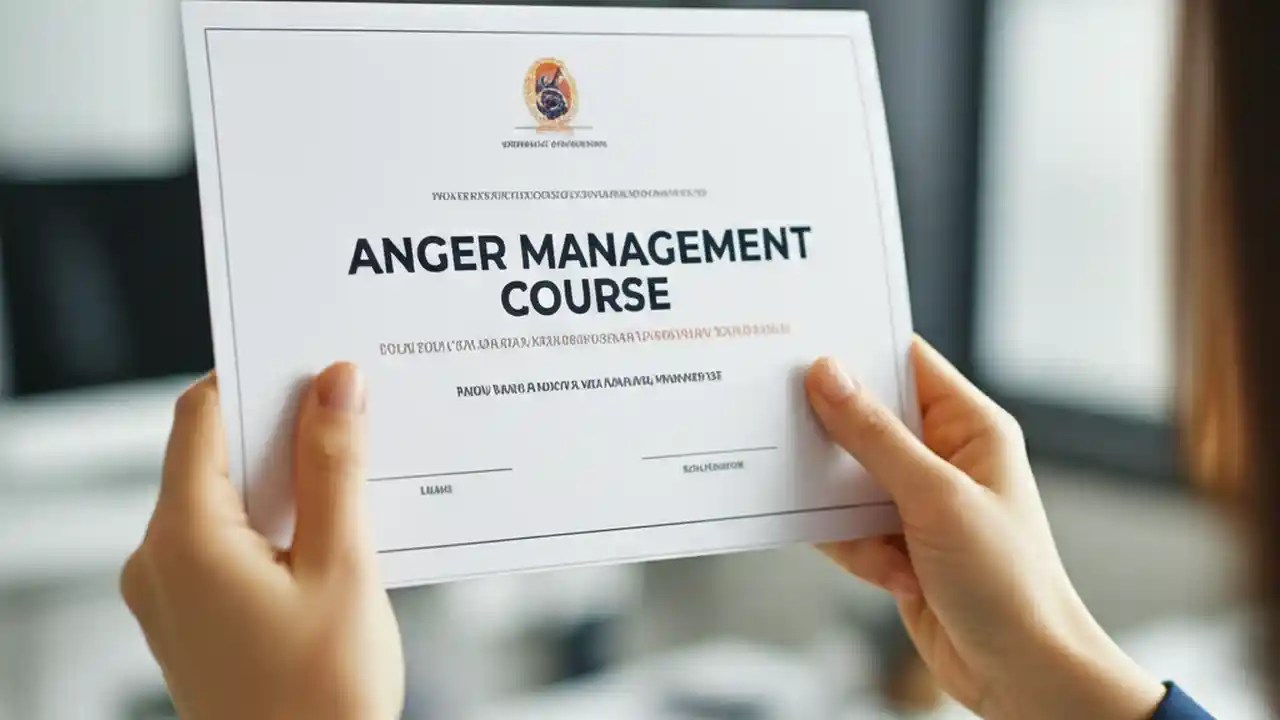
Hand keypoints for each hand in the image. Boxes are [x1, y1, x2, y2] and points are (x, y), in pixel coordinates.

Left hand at [121, 364, 403, 719]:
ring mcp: (171, 594)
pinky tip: (336, 530)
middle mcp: (159, 561)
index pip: (201, 415)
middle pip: (214, 455)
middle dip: (286, 429)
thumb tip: (336, 385)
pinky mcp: (194, 618)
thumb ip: (336, 467)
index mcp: (184, 540)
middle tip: (355, 413)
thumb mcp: (343, 567)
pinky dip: (280, 522)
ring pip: (228, 500)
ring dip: (290, 479)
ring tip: (358, 475)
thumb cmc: (322, 698)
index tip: (317, 363)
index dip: (258, 378)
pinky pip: (231, 542)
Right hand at [806, 337, 1164, 719]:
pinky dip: (845, 545)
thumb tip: (828, 375)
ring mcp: (917, 502)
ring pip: (845, 477)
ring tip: (842, 520)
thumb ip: (876, 436)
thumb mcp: (936, 498)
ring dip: (834, 500)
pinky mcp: (896, 545)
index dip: (856, 349)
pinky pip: (844, 526)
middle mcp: (942, 457)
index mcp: (969, 427)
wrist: (1022, 674)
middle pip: (865, 419)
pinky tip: (874, 567)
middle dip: (828, 430)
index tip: (800, 343)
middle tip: (780, 418)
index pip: (905, 363)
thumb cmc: (1008, 581)